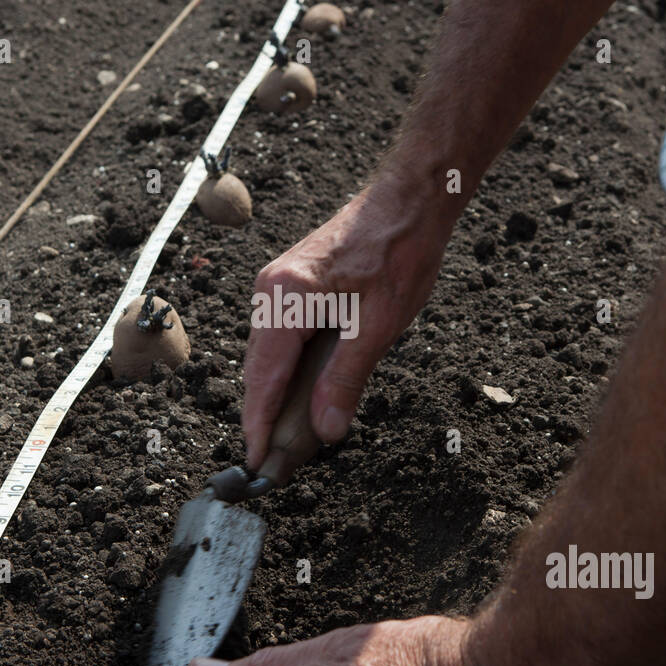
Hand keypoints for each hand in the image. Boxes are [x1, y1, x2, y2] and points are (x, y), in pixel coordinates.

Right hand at [242, 173, 453, 468]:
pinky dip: (287, 369)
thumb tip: (325, 430)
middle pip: (258, 370)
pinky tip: (305, 392)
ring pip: (267, 356)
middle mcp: (269, 290)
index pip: (262, 379)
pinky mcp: (289, 285)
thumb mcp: (379, 325)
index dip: (259, 426)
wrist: (410, 199)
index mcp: (285, 299)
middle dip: (266, 417)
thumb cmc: (399, 251)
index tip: (255, 465)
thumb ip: (346, 379)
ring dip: (277, 394)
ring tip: (291, 437)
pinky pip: (279, 339)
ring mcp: (275, 285)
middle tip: (278, 463)